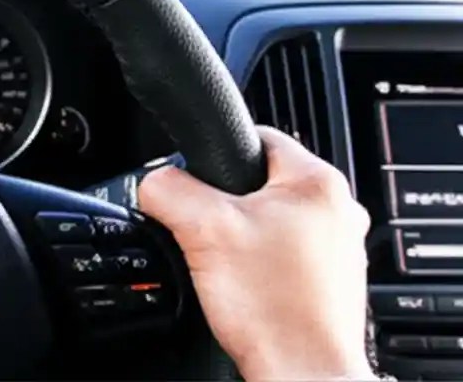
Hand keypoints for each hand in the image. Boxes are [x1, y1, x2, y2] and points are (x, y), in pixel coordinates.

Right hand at [139, 126, 372, 381]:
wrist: (301, 372)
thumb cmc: (273, 308)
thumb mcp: (201, 228)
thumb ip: (167, 189)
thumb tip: (153, 180)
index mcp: (320, 182)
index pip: (256, 136)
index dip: (214, 156)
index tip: (197, 184)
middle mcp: (340, 211)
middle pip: (258, 184)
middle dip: (224, 207)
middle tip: (207, 235)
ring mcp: (339, 250)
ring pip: (267, 223)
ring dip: (240, 240)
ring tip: (228, 267)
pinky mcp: (329, 282)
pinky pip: (280, 258)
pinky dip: (258, 269)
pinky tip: (246, 289)